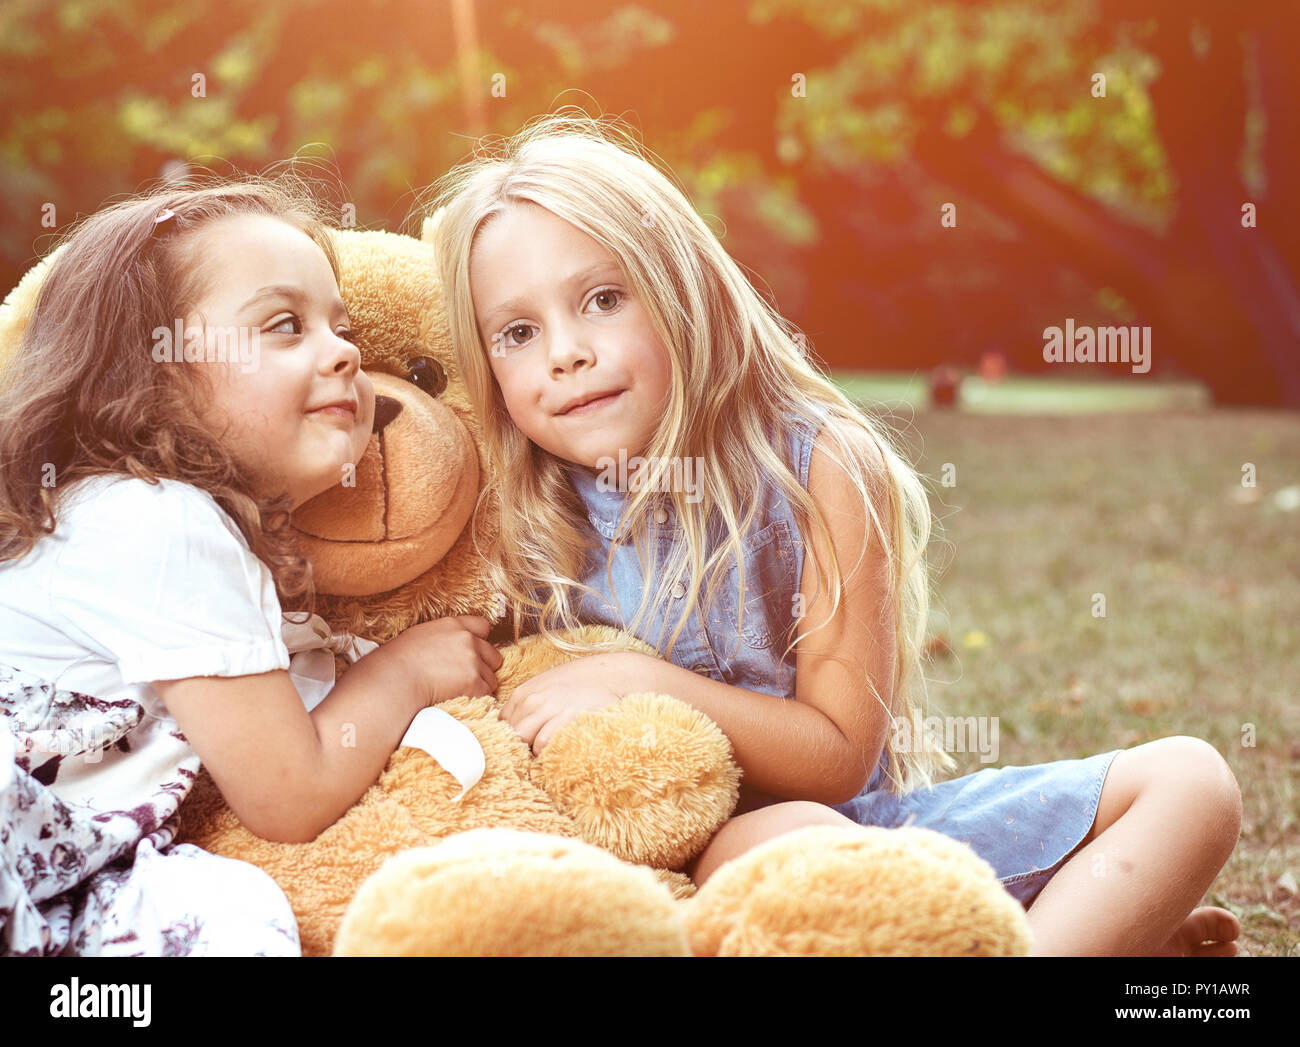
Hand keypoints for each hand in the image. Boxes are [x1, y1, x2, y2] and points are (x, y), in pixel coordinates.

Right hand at [389, 615, 502, 705]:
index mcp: (454, 625)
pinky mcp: (474, 682)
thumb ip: (443, 637)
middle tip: (464, 678)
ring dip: (479, 686)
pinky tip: (460, 699)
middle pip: (493, 655)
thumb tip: (449, 647)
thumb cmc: (398, 661)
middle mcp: (468, 640)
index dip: (480, 641)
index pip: (483, 626)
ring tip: (457, 691)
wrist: (395, 680)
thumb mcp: (420, 636)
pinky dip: (476, 699)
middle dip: (484, 667)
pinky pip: (486, 694)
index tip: (472, 653)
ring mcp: (473, 661)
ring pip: (491, 678)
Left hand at [501, 653, 642, 753]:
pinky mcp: (564, 718)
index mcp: (522, 693)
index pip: (501, 724)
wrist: (609, 676)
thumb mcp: (545, 688)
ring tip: (544, 755)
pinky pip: (542, 745)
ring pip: (523, 741)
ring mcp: (547, 709)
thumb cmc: (577, 685)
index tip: (521, 745)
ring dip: (531, 751)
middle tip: (532, 754)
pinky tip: (557, 749)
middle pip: (510, 735)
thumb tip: (513, 730)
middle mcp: (531, 700)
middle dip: (519, 746)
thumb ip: (527, 706)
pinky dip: (546, 752)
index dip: (510, 737)